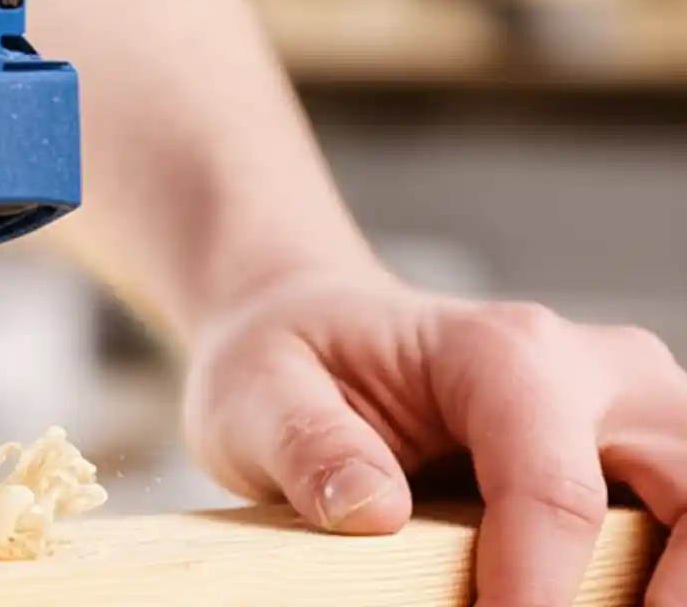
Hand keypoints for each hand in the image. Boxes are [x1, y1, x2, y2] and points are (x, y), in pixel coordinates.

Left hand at [183, 268, 686, 604]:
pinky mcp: (628, 449)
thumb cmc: (288, 356)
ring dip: (674, 578)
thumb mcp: (259, 394)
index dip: (539, 593)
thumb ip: (312, 448)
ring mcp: (620, 407)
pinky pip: (680, 515)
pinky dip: (662, 574)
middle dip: (661, 589)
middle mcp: (586, 368)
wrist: (309, 325)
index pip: (553, 490)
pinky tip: (611, 605)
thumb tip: (374, 514)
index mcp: (497, 351)